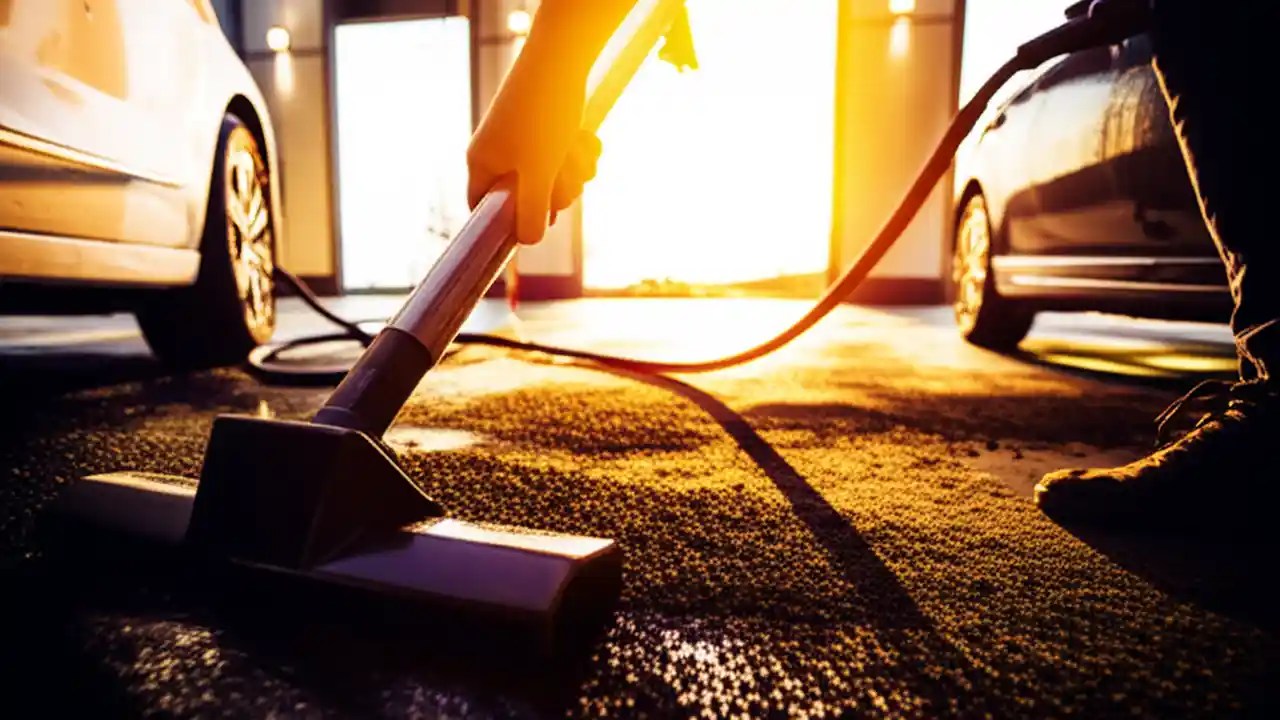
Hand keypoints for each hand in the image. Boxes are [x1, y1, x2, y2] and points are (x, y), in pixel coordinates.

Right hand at [466, 56, 601, 243]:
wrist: (563, 58)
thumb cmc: (543, 115)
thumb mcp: (538, 172)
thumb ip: (531, 211)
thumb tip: (528, 241)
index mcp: (483, 163)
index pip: (482, 208)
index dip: (507, 222)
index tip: (532, 227)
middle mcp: (499, 152)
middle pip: (528, 199)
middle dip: (557, 190)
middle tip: (565, 175)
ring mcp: (524, 141)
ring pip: (554, 179)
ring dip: (575, 169)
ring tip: (576, 145)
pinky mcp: (547, 131)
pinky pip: (566, 158)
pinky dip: (581, 152)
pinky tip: (585, 136)